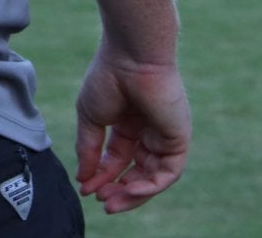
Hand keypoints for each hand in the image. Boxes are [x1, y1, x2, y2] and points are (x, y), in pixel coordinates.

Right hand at [74, 44, 189, 213]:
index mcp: (127, 123)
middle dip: (117, 188)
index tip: (84, 188)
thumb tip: (83, 178)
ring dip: (133, 193)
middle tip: (100, 201)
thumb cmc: (108, 79)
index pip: (116, 158)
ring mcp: (164, 137)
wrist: (131, 58)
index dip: (100, 175)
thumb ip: (89, 148)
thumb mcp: (91, 117)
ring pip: (152, 176)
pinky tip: (130, 190)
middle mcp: (147, 132)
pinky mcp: (178, 140)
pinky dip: (150, 186)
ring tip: (112, 202)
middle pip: (134, 170)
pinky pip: (167, 173)